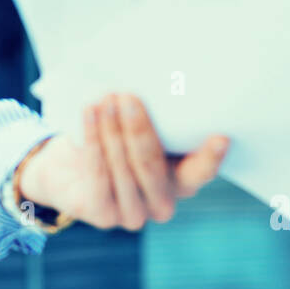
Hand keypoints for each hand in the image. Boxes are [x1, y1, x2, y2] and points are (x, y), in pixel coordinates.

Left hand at [17, 92, 229, 231]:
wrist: (68, 171)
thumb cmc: (112, 139)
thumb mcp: (134, 127)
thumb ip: (152, 113)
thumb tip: (153, 72)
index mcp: (182, 180)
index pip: (201, 172)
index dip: (211, 158)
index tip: (221, 137)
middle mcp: (163, 203)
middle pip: (153, 166)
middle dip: (139, 129)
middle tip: (128, 96)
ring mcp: (135, 214)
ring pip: (124, 169)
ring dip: (112, 130)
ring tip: (106, 99)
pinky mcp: (105, 216)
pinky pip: (99, 176)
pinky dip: (93, 141)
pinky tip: (90, 115)